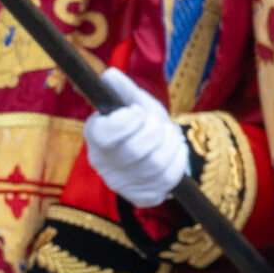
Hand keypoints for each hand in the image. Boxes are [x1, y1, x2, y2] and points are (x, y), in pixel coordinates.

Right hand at [81, 69, 188, 207]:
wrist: (149, 154)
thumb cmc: (139, 125)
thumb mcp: (133, 103)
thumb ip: (123, 90)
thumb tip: (109, 75)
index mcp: (95, 136)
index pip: (107, 133)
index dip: (129, 120)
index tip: (137, 113)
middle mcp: (102, 164)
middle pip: (135, 150)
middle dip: (156, 131)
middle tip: (158, 124)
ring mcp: (121, 184)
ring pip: (156, 166)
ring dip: (172, 145)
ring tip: (169, 137)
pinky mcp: (141, 197)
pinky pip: (168, 182)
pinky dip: (178, 164)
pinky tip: (173, 155)